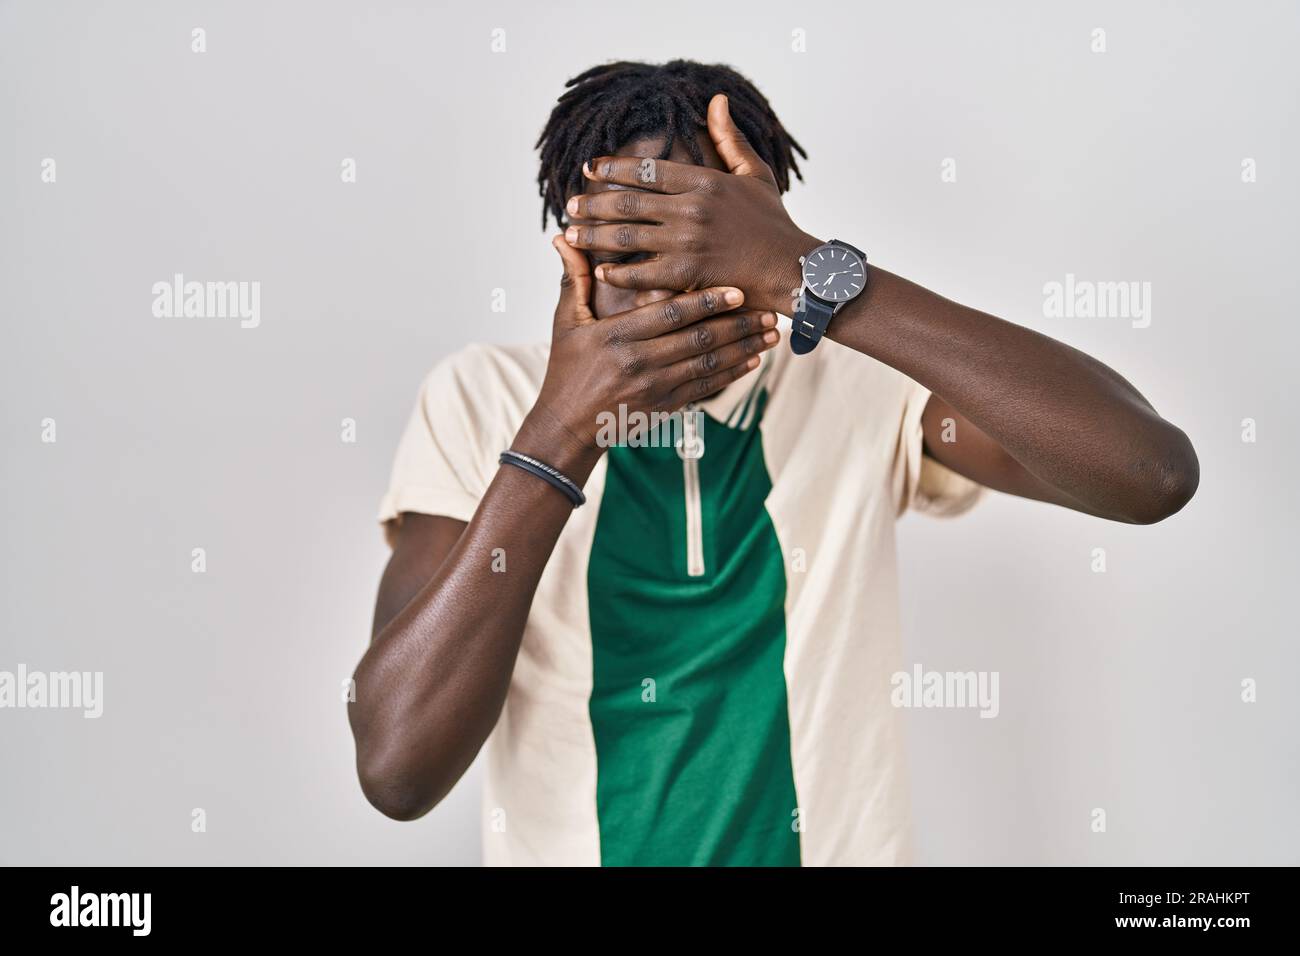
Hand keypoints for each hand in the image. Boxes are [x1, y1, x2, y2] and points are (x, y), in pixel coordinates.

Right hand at [518, 235, 780, 471]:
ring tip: (771, 332)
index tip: (737, 290)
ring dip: (744, 348)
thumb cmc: (567, 368)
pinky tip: (753, 361)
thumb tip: (563, 237)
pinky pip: (705, 387)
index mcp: (617, 336)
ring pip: (708, 364)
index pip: (671, 315)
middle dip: (738, 324)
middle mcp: (639, 362)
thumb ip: (574, 279)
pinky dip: (732, 374)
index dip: (707, 302)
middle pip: (699, 339)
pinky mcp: (664, 406)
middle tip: (768, 309)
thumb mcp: (566, 323)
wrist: (567, 425)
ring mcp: (654, 387)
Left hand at [562, 93, 818, 316]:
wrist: (793, 267)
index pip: (647, 170)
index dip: (613, 168)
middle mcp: (692, 209)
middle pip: (630, 202)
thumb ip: (729, 139)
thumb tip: (717, 100)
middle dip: (594, 202)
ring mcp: (689, 243)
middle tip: (570, 204)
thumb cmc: (774, 223)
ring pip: (630, 236)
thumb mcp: (754, 173)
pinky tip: (600, 270)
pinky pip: (644, 274)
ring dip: (596, 235)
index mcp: (704, 182)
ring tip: (572, 234)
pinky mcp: (690, 275)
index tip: (590, 168)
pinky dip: (619, 273)